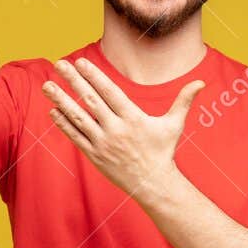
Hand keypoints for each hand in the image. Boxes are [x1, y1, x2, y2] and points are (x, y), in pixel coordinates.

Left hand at [42, 56, 203, 201]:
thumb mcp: (174, 125)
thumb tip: (201, 83)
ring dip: (61, 101)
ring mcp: (104, 144)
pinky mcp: (95, 156)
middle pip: (91, 101)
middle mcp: (116, 130)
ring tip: (47, 86)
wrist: (153, 185)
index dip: (94, 76)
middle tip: (59, 64)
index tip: (81, 62)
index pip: (110, 92)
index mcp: (133, 118)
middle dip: (74, 81)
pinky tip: (53, 111)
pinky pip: (76, 137)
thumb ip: (183, 101)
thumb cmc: (162, 152)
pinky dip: (64, 124)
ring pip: (79, 118)